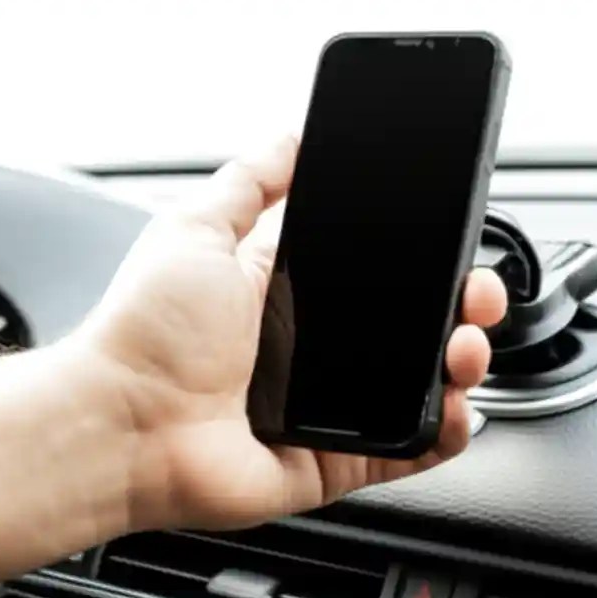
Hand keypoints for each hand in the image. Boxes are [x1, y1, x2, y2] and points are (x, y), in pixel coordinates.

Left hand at [78, 136, 506, 530]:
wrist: (123, 424)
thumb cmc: (145, 331)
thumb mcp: (196, 228)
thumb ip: (249, 182)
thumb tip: (291, 136)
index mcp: (282, 294)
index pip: (372, 270)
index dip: (417, 258)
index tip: (452, 240)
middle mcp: (308, 352)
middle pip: (408, 327)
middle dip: (457, 306)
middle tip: (473, 293)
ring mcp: (323, 409)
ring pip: (418, 386)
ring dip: (460, 363)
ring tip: (466, 345)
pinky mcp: (331, 461)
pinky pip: (405, 451)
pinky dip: (442, 435)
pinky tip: (457, 407)